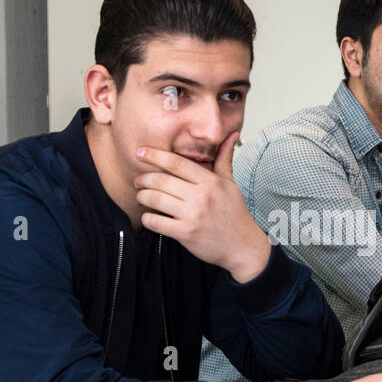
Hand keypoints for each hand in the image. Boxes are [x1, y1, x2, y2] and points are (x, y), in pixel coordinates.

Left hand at [134, 132, 269, 282]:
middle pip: (161, 180)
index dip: (155, 155)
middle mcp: (200, 196)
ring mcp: (192, 215)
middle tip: (138, 180)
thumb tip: (231, 135)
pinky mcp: (185, 233)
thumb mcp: (231, 184)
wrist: (243, 246)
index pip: (176, 163)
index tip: (141, 152)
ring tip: (141, 196)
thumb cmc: (235, 214)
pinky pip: (156, 222)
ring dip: (142, 196)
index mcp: (210, 182)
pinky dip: (147, 218)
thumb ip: (224, 159)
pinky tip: (148, 216)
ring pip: (155, 199)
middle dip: (143, 178)